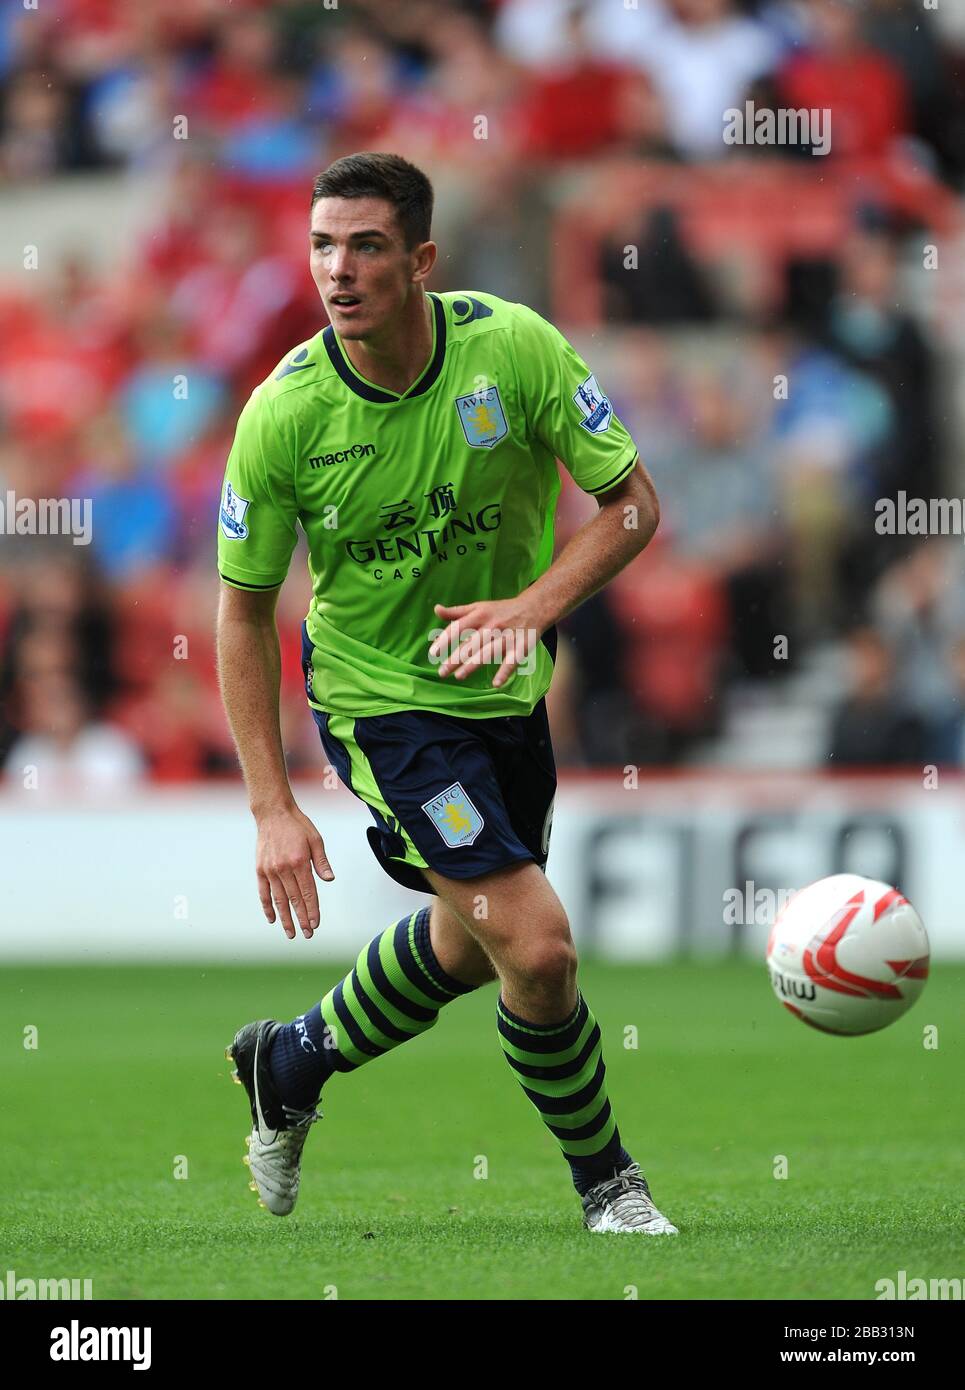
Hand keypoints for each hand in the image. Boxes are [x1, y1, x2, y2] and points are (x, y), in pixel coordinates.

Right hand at [255, 805, 333, 939]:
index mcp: (300, 862)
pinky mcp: (260, 870)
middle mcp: (284, 869)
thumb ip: (322, 861)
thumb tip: (330, 879)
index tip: (315, 924)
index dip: (312, 910)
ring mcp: (270, 870)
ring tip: (291, 933)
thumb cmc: (298, 826)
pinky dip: (267, 907)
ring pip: (279, 900)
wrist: (273, 813)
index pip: (308, 892)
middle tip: (308, 934)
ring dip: (285, 919)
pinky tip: (273, 920)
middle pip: (294, 900)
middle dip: (302, 919)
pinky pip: (264, 893)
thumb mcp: (316, 839)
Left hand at [429, 595, 548, 686]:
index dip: (445, 640)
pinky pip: (512, 661)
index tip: (433, 653)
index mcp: (480, 615)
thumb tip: (436, 609)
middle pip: (471, 644)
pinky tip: (496, 684)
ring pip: (488, 652)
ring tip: (459, 676)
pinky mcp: (520, 647)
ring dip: (473, 665)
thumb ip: (457, 611)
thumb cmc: (501, 610)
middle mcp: (492, 626)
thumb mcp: (479, 606)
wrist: (533, 607)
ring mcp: (507, 637)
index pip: (459, 628)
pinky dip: (504, 672)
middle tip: (442, 672)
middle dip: (455, 658)